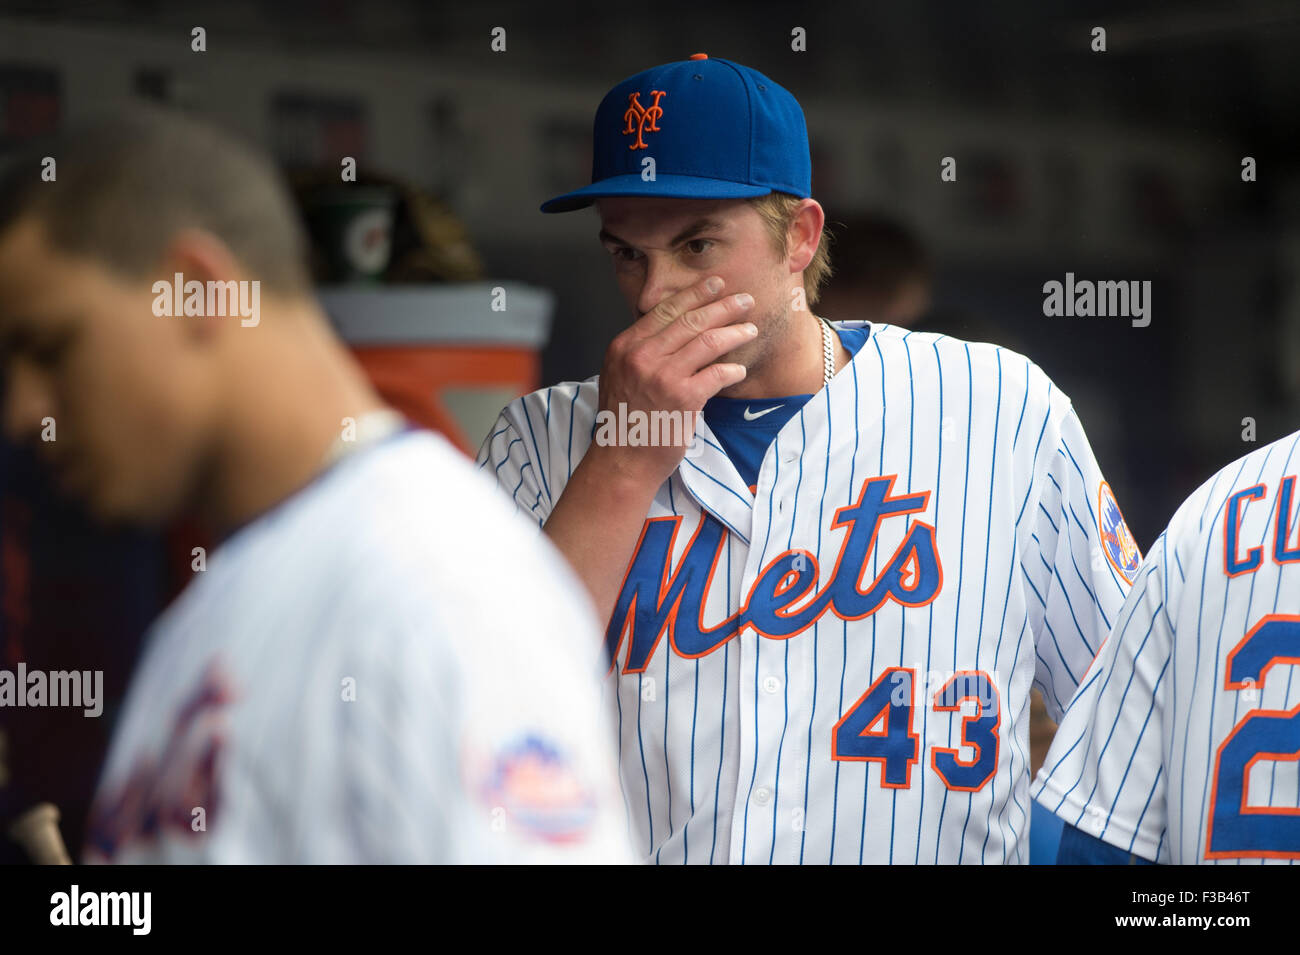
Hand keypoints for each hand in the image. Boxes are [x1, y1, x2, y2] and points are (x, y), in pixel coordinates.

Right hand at [589, 275, 756, 487]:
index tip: (716, 285)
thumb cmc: (626, 420)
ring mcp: (663, 376)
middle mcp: (642, 356)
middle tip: (745, 300)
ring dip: (734, 333)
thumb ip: (642, 350)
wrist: (622, 460)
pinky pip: (717, 374)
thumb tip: (676, 327)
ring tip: (750, 330)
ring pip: (708, 341)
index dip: (694, 295)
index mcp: (625, 346)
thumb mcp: (620, 375)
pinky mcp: (683, 398)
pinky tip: (739, 369)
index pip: (665, 310)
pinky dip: (732, 370)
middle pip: (691, 320)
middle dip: (723, 306)